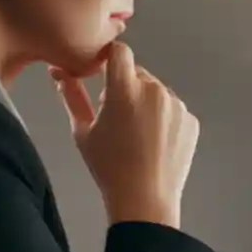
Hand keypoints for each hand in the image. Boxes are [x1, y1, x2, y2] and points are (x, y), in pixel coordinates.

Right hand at [50, 42, 198, 228]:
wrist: (145, 200)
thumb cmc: (109, 167)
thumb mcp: (83, 130)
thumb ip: (72, 96)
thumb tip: (60, 75)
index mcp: (125, 89)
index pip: (119, 51)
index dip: (109, 59)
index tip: (103, 73)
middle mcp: (155, 91)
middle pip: (138, 73)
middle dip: (126, 87)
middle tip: (117, 118)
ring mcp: (177, 106)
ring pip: (157, 92)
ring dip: (146, 103)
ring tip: (137, 135)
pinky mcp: (191, 121)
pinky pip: (174, 110)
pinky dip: (164, 119)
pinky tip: (155, 143)